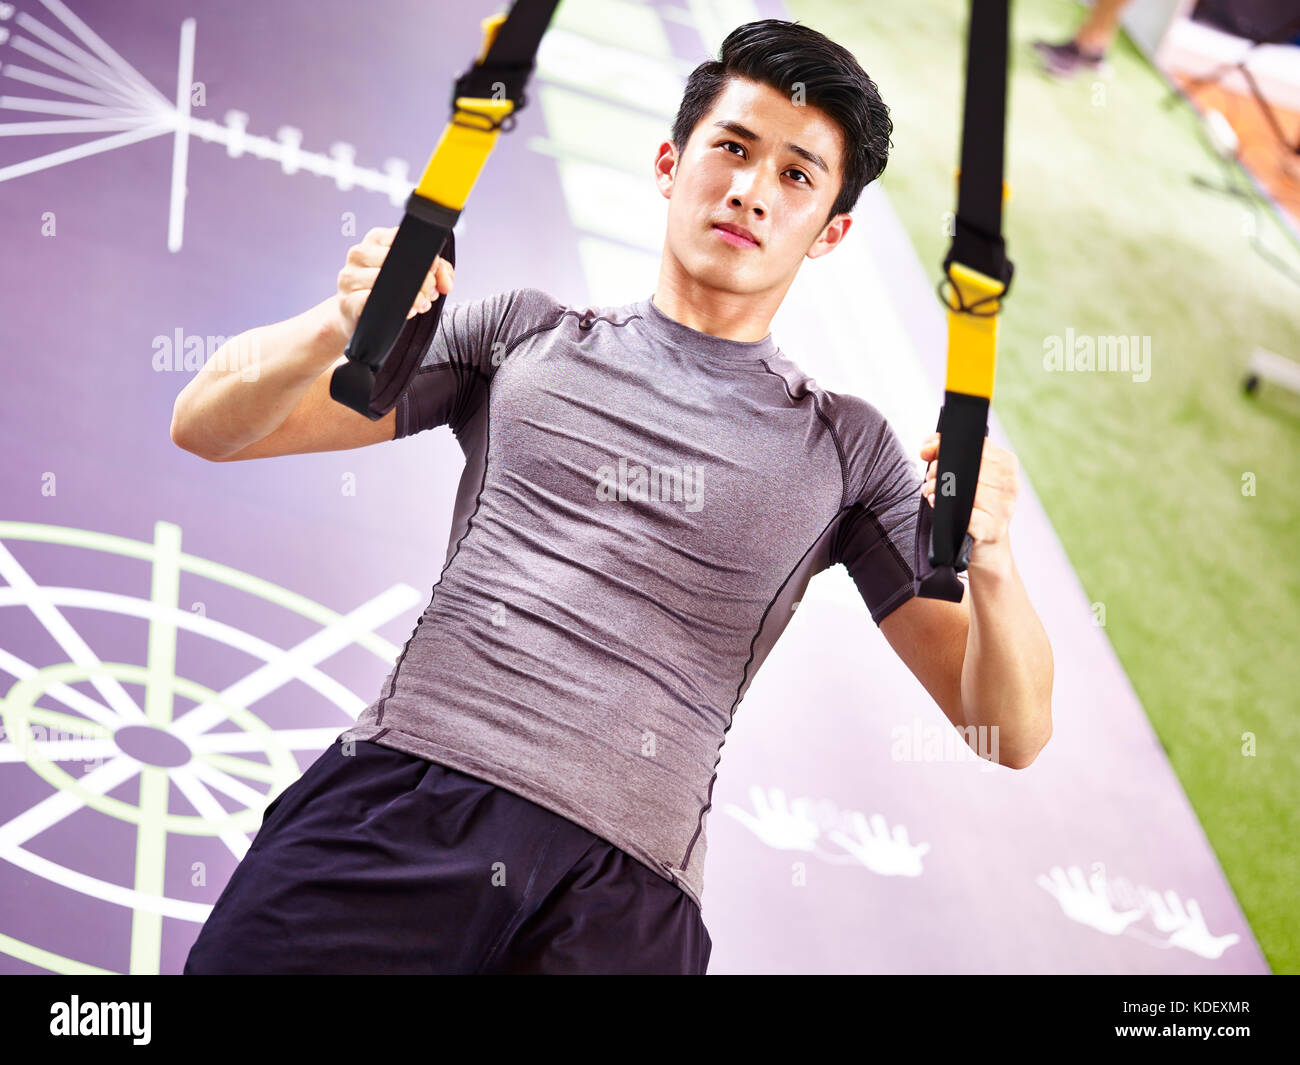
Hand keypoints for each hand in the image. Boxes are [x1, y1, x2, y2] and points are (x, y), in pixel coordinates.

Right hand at [332, 225, 453, 341]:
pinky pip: (371, 301)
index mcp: (376, 240)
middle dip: (422, 279)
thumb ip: (437, 271)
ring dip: (412, 296)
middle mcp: (359, 253)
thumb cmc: (389, 291)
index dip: (424, 256)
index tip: (434, 270)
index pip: (402, 238)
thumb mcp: (413, 276)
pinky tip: (406, 312)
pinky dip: (395, 308)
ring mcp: (350, 277)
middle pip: (396, 259)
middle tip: (431, 292)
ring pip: (385, 281)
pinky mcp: (347, 301)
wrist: (358, 317)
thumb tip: (445, 280)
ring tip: (421, 304)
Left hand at [920, 432, 1019, 564]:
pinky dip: (945, 508)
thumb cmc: (970, 507)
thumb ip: (946, 454)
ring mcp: (1005, 508)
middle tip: (929, 479)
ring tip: (931, 493)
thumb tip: (928, 447)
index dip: (946, 446)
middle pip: (968, 466)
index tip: (928, 451)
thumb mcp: (962, 477)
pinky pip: (966, 514)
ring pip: (965, 489)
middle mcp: (1010, 484)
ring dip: (938, 489)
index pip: (976, 445)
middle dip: (938, 470)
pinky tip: (938, 505)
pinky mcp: (994, 529)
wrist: (985, 547)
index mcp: (1007, 465)